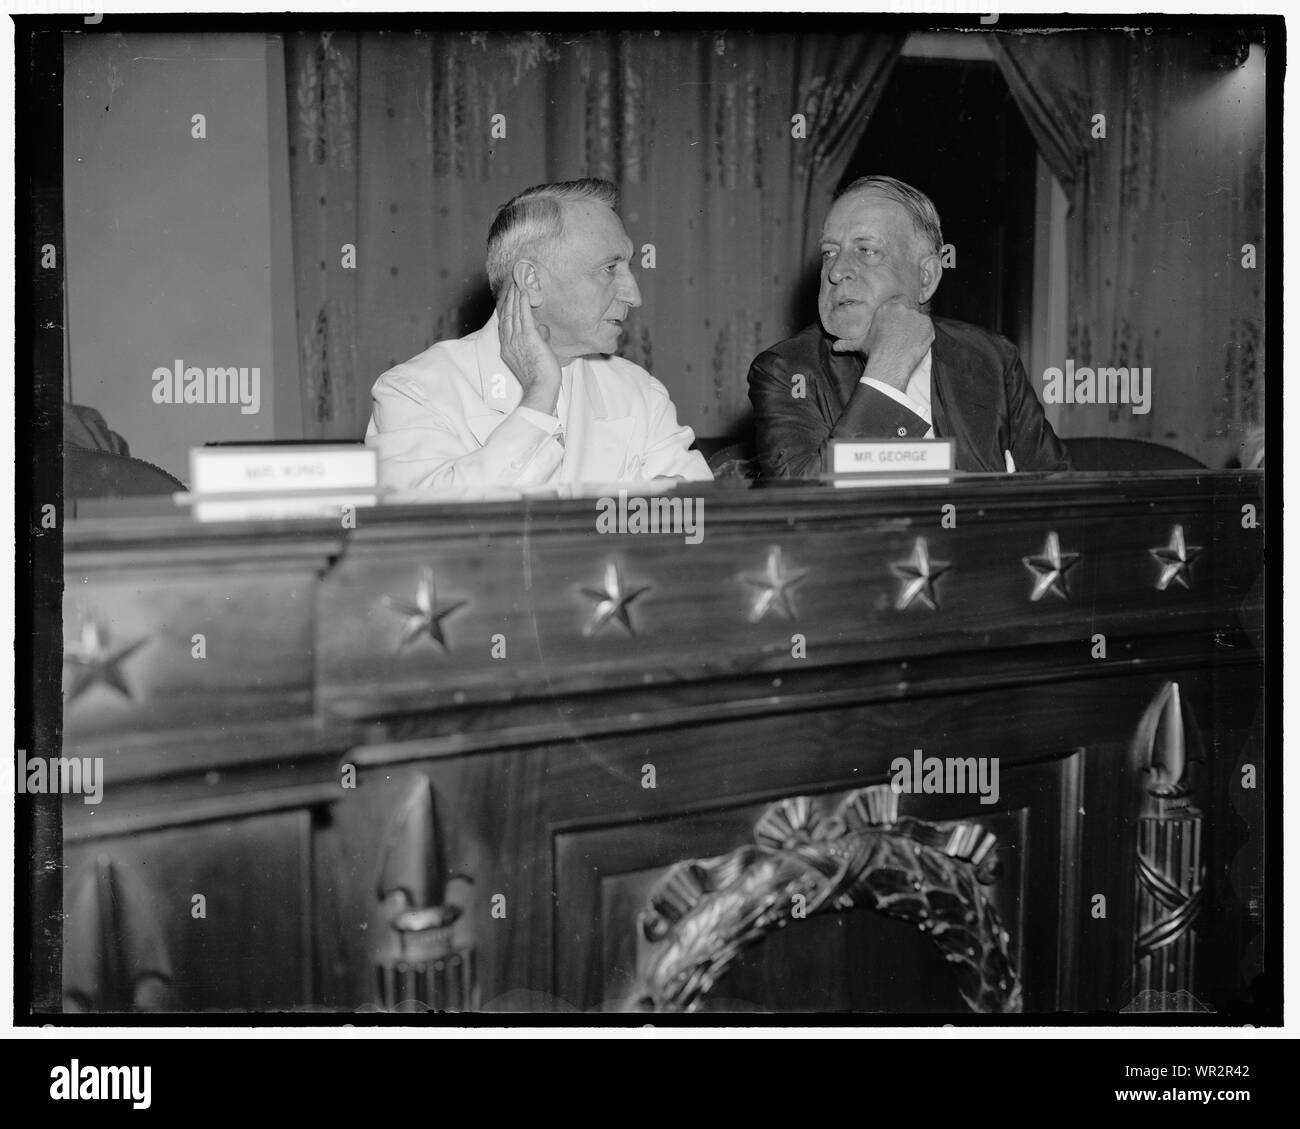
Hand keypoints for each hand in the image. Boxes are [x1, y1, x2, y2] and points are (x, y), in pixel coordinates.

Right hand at [498, 283, 561, 414]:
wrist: (541, 389)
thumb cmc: (541, 377)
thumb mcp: (537, 355)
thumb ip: (538, 340)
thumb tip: (542, 328)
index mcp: (508, 348)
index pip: (505, 324)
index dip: (506, 309)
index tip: (508, 298)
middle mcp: (509, 342)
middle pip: (506, 315)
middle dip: (508, 298)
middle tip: (510, 285)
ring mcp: (517, 340)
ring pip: (513, 313)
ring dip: (515, 296)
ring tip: (516, 283)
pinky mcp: (528, 338)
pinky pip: (524, 316)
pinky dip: (523, 303)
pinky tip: (524, 292)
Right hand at [833, 296, 933, 392]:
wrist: (889, 362)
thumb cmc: (874, 351)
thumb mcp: (860, 344)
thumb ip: (849, 342)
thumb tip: (835, 347)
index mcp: (887, 307)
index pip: (897, 304)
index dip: (898, 314)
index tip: (897, 325)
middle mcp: (902, 307)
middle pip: (908, 311)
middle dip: (906, 322)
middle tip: (902, 336)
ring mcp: (916, 315)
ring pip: (918, 320)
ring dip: (915, 329)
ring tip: (907, 342)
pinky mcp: (927, 325)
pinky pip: (927, 328)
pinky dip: (924, 335)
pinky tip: (915, 344)